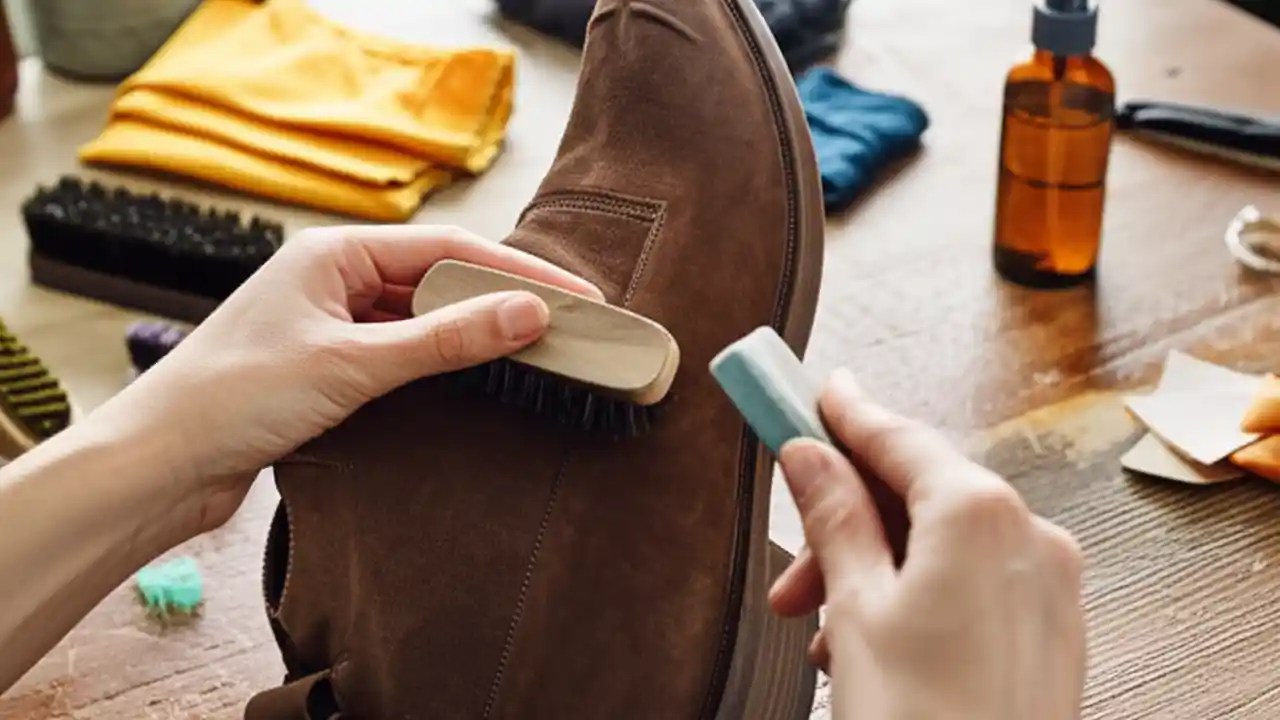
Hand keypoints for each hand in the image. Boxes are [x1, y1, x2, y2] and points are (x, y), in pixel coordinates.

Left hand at [91, 225, 601, 534]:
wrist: (157, 465)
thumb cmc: (234, 398)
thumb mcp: (352, 364)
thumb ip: (445, 338)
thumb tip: (529, 313)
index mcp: (332, 251)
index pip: (448, 249)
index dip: (516, 269)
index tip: (577, 295)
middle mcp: (332, 277)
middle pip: (438, 279)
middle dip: (502, 298)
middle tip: (569, 325)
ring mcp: (328, 322)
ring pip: (421, 318)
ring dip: (471, 333)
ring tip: (536, 351)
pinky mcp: (324, 367)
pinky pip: (399, 353)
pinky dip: (440, 363)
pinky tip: (474, 378)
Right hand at [769, 369, 1085, 719]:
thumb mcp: (854, 609)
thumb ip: (833, 516)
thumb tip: (810, 456)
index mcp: (980, 514)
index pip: (895, 436)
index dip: (841, 413)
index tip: (804, 392)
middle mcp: (1029, 536)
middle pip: (916, 494)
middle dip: (845, 524)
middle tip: (790, 566)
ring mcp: (1047, 585)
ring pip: (937, 544)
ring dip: (871, 572)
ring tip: (823, 631)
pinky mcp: (1049, 629)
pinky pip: (969, 583)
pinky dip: (914, 598)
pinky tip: (870, 647)